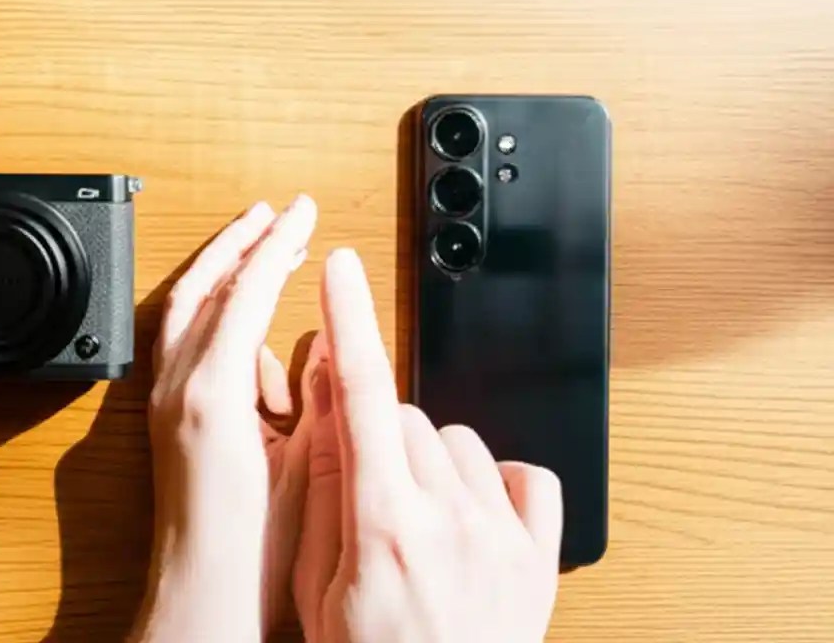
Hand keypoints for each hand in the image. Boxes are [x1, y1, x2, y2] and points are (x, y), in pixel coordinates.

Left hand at [132, 196, 317, 641]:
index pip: (246, 290)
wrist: (201, 599)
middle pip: (202, 285)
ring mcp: (164, 402)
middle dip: (238, 241)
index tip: (301, 212)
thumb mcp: (305, 463)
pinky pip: (183, 346)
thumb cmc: (250, 552)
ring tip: (261, 256)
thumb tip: (323, 350)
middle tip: (272, 213)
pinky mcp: (166, 421)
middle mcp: (176, 387)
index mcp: (212, 391)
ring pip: (185, 312)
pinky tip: (249, 340)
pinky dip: (212, 321)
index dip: (278, 244)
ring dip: (222, 275)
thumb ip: (313, 397)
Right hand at [294, 249, 563, 642]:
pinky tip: (471, 516)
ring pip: (458, 439)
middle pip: (405, 413)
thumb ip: (321, 489)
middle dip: (376, 434)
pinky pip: (525, 473)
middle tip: (364, 490)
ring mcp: (502, 537)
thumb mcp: (315, 585)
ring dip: (430, 459)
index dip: (349, 320)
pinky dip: (495, 481)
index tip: (342, 268)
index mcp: (382, 526)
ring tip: (415, 518)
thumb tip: (324, 408)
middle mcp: (449, 521)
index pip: (361, 395)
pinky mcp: (539, 556)